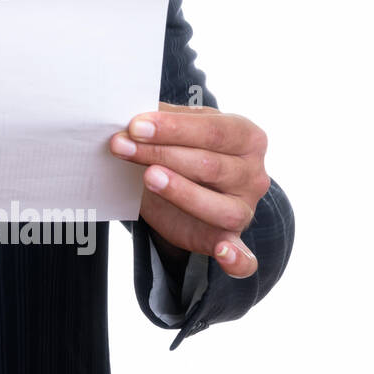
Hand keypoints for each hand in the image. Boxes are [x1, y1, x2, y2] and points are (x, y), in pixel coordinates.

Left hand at [109, 102, 269, 278]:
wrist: (193, 182)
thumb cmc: (184, 147)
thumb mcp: (177, 127)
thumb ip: (161, 120)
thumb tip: (127, 115)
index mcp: (245, 136)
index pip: (212, 130)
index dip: (173, 128)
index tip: (135, 126)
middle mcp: (252, 173)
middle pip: (209, 165)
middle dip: (162, 154)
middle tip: (122, 146)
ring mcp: (245, 208)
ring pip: (219, 207)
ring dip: (182, 193)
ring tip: (149, 177)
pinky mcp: (230, 238)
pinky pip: (244, 256)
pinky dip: (238, 259)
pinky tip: (223, 253)